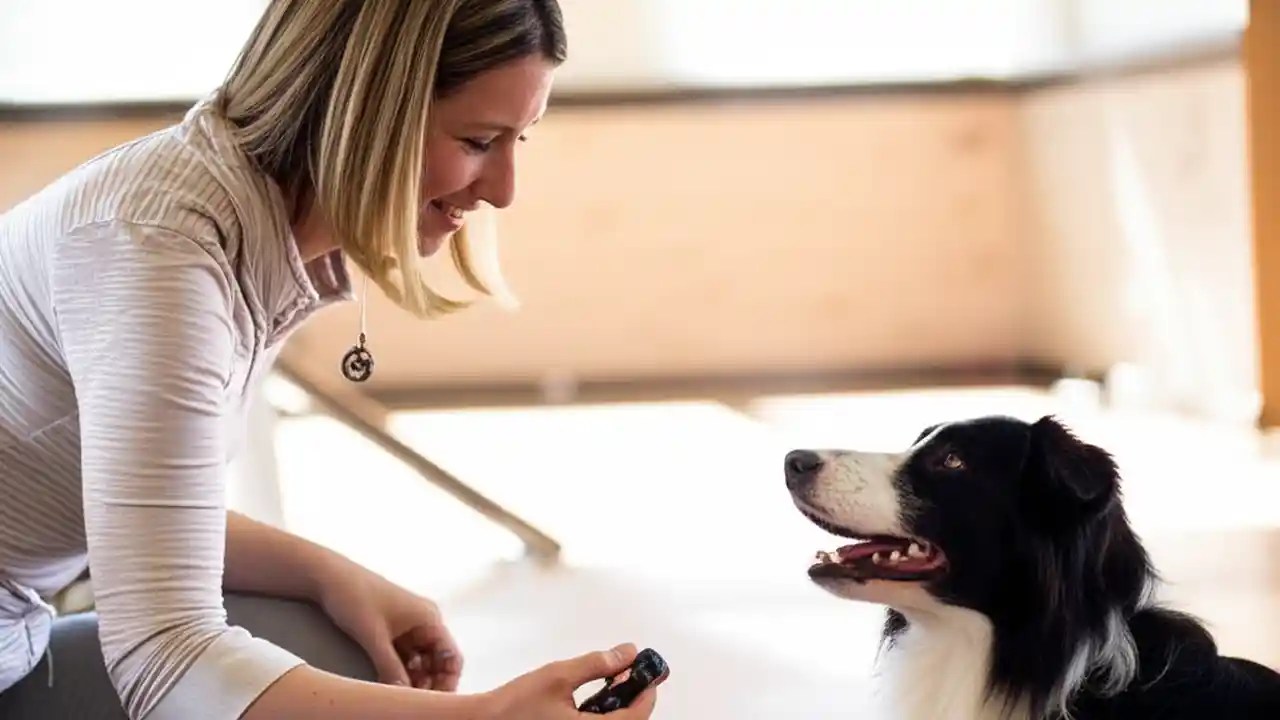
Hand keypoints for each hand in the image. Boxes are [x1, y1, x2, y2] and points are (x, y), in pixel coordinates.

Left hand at [314, 559, 462, 690]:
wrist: (328, 576)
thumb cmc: (354, 596)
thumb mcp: (374, 637)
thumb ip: (391, 668)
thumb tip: (404, 698)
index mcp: (429, 618)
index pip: (451, 658)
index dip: (446, 682)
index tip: (432, 704)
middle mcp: (424, 622)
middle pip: (438, 663)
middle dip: (429, 684)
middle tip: (412, 704)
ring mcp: (408, 627)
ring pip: (420, 663)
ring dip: (413, 680)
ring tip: (399, 697)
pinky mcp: (393, 632)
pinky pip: (404, 658)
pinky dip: (400, 673)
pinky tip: (390, 685)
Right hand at [477, 644, 663, 719]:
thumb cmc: (517, 703)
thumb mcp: (559, 676)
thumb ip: (597, 664)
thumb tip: (629, 651)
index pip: (636, 718)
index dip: (648, 693)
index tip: (650, 672)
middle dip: (634, 699)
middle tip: (630, 673)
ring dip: (620, 708)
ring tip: (613, 681)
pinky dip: (603, 716)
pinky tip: (595, 699)